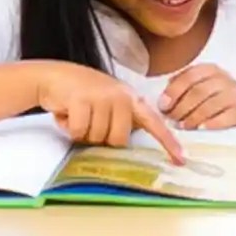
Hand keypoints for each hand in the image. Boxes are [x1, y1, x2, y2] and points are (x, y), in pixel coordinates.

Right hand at [37, 62, 183, 163]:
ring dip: (83, 132)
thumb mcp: (110, 103)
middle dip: (101, 137)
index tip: (180, 159)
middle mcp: (121, 96)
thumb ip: (123, 120)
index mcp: (131, 99)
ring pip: (97, 137)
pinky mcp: (82, 99)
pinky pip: (80, 131)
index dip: (168, 142)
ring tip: (78, 114)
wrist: (54, 76)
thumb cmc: (83, 94)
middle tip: (90, 121)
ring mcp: (102, 96)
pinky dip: (71, 128)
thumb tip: (128, 143)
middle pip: (118, 140)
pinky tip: (68, 114)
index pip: (154, 123)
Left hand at [159, 64, 235, 130]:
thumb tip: (163, 99)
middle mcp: (225, 78)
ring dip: (194, 117)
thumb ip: (183, 89)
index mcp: (211, 70)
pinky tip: (202, 130)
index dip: (174, 90)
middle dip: (181, 107)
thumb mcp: (200, 89)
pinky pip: (229, 116)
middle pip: (199, 91)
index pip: (190, 75)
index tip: (163, 106)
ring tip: (184, 127)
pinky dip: (213, 123)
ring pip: (211, 104)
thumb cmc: (216, 102)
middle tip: (172, 120)